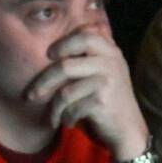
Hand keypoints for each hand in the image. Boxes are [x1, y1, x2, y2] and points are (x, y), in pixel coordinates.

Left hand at [25, 26, 148, 158]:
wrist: (128, 128)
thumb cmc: (109, 98)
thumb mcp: (106, 69)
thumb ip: (91, 53)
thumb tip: (54, 43)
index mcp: (111, 51)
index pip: (85, 35)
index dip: (63, 43)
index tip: (50, 55)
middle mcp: (112, 63)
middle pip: (65, 66)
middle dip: (44, 81)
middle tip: (33, 93)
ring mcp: (108, 81)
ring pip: (65, 92)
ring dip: (53, 108)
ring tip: (52, 115)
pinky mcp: (103, 101)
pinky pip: (72, 108)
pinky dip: (65, 118)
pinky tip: (68, 122)